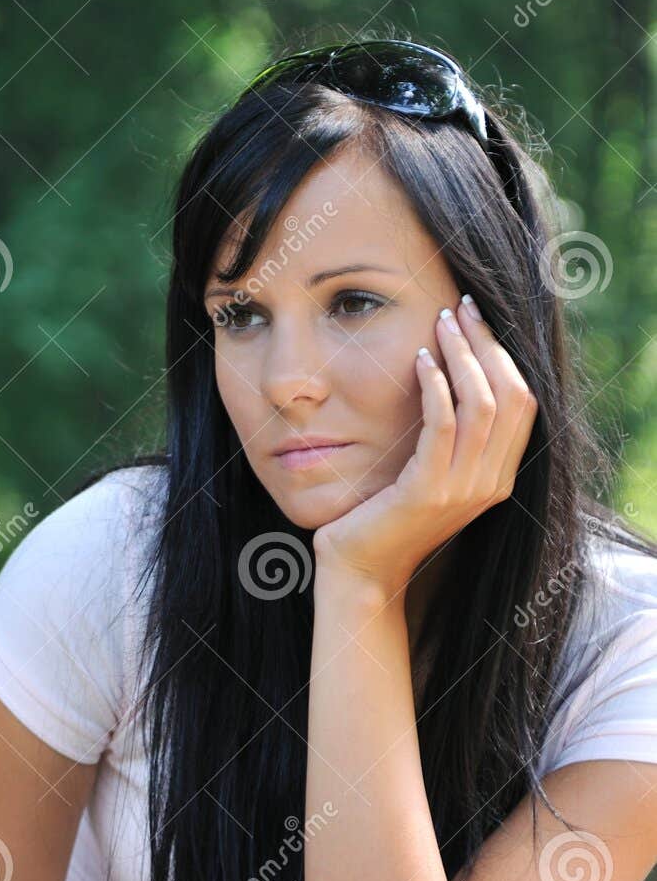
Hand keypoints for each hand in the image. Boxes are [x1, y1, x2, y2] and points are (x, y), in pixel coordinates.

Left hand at [311, 294, 538, 598]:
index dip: (503, 355)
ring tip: (440, 323)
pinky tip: (419, 360)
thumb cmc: (383, 519)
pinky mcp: (428, 491)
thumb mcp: (429, 475)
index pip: (522, 402)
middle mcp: (490, 485)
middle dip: (488, 343)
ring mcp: (463, 490)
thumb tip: (451, 378)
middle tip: (461, 306)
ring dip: (463, 354)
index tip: (477, 319)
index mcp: (498, 479)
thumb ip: (449, 440)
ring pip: (482, 403)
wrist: (358, 573)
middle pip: (512, 395)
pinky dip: (435, 384)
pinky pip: (443, 424)